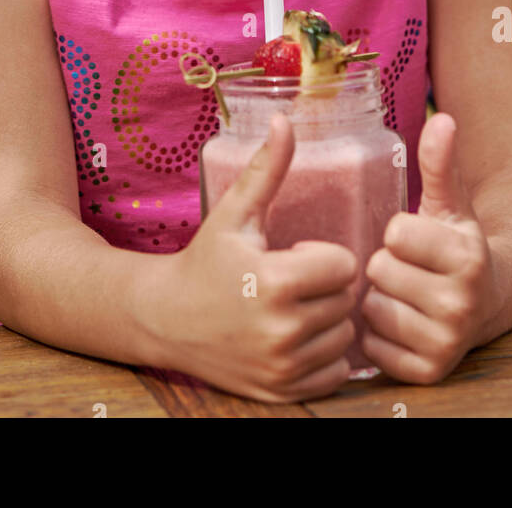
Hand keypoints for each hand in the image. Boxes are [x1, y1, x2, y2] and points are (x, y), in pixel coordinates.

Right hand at [160, 111, 358, 403]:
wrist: (165, 319)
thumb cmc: (205, 261)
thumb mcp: (234, 213)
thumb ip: (266, 168)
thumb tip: (284, 119)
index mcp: (275, 282)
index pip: (344, 265)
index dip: (323, 254)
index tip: (295, 254)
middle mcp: (281, 330)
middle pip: (346, 300)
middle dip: (326, 286)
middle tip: (293, 281)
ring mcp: (281, 367)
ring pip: (344, 338)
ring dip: (328, 321)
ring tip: (293, 308)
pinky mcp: (281, 393)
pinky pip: (335, 375)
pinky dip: (323, 358)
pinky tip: (294, 338)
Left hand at [360, 112, 499, 383]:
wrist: (486, 301)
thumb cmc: (455, 244)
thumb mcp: (449, 202)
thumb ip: (440, 162)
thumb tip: (444, 119)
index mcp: (468, 257)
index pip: (395, 233)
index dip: (399, 232)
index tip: (416, 239)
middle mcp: (462, 304)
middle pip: (379, 270)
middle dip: (387, 266)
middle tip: (409, 269)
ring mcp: (446, 343)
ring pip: (372, 309)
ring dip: (380, 300)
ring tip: (404, 294)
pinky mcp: (428, 373)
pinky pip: (372, 347)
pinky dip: (378, 336)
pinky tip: (400, 322)